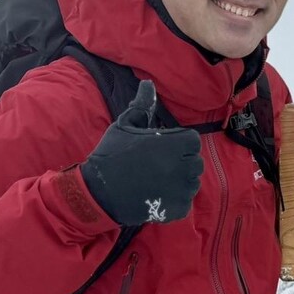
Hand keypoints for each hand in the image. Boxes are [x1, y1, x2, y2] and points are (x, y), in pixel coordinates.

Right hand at [79, 80, 202, 225]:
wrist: (98, 192)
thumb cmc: (111, 155)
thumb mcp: (125, 126)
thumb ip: (142, 106)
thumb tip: (149, 84)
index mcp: (174, 144)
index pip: (192, 141)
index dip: (178, 144)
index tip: (162, 149)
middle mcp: (182, 166)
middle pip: (195, 162)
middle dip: (180, 162)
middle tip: (157, 167)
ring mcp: (181, 189)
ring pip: (193, 183)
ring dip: (180, 182)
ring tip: (156, 181)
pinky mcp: (177, 209)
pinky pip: (186, 202)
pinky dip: (175, 201)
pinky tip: (156, 196)